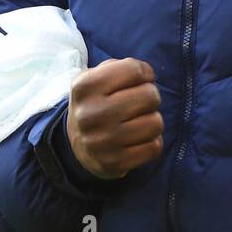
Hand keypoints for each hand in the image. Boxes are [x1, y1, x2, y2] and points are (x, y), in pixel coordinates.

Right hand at [66, 58, 163, 178]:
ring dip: (153, 120)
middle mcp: (90, 114)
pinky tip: (138, 139)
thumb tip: (147, 74)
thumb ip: (122, 67)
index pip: (134, 70)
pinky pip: (154, 147)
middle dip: (151, 97)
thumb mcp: (96, 77)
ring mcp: (102, 142)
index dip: (144, 73)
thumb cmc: (96, 103)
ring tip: (139, 121)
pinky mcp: (114, 163)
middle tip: (140, 103)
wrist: (76, 145)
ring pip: (156, 123)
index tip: (138, 81)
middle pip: (150, 96)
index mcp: (85, 87)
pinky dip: (152, 141)